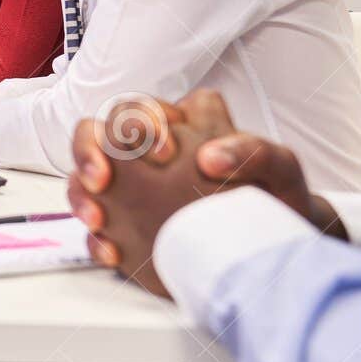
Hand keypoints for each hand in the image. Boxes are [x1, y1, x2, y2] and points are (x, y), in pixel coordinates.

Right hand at [67, 90, 326, 298]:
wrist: (275, 249)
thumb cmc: (275, 197)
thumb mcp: (279, 168)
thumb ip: (253, 150)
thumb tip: (208, 158)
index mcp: (173, 127)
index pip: (137, 108)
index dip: (141, 122)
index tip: (167, 154)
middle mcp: (139, 155)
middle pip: (92, 134)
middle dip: (90, 151)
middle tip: (105, 179)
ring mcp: (125, 192)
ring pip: (81, 179)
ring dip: (81, 195)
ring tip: (98, 219)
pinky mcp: (122, 230)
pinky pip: (92, 231)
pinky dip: (95, 241)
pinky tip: (114, 253)